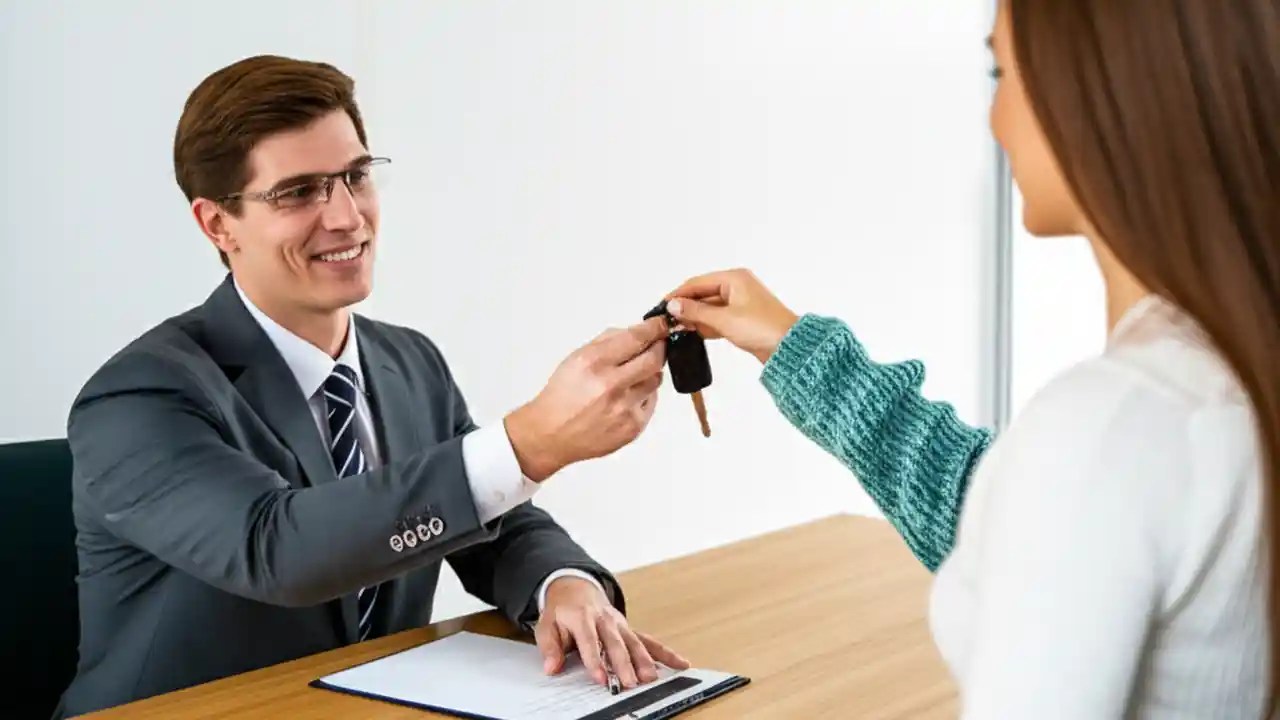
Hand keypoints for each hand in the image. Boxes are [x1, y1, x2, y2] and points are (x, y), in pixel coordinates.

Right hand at [505, 318, 666, 481]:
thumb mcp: (576, 359)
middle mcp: (610, 385)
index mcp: (593, 363)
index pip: (636, 338)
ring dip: (649, 373)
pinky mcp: (633, 427)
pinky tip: (625, 398)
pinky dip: (643, 395)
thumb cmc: (561, 397)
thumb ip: (607, 341)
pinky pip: (651, 401)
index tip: (662, 324)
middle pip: (654, 358)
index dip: (655, 328)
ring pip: (656, 380)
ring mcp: (624, 408)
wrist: (551, 435)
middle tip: (657, 345)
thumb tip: (636, 331)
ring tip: (631, 377)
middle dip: (660, 348)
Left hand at [535, 577, 689, 689]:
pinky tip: (679, 663)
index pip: (589, 640)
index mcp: (581, 617)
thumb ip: (550, 647)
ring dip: (643, 660)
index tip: (600, 677)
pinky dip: (665, 653)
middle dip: (623, 663)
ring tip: (650, 678)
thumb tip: (552, 667)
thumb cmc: (562, 610)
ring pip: (634, 642)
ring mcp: (620, 624)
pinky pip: (649, 641)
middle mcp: (604, 619)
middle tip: (630, 682)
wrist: (576, 587)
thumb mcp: (546, 624)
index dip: (594, 659)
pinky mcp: (630, 629)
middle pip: (615, 643)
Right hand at [665, 268, 799, 363]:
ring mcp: (740, 304)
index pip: (697, 283)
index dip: (678, 294)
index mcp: (734, 278)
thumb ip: (696, 311)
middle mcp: (737, 287)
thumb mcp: (724, 319)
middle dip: (685, 307)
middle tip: (667, 320)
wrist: (789, 348)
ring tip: (675, 329)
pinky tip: (692, 333)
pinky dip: (706, 325)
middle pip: (703, 294)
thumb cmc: (762, 328)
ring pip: (709, 308)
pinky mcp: (742, 319)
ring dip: (694, 318)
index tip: (662, 306)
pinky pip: (718, 319)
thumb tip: (674, 305)